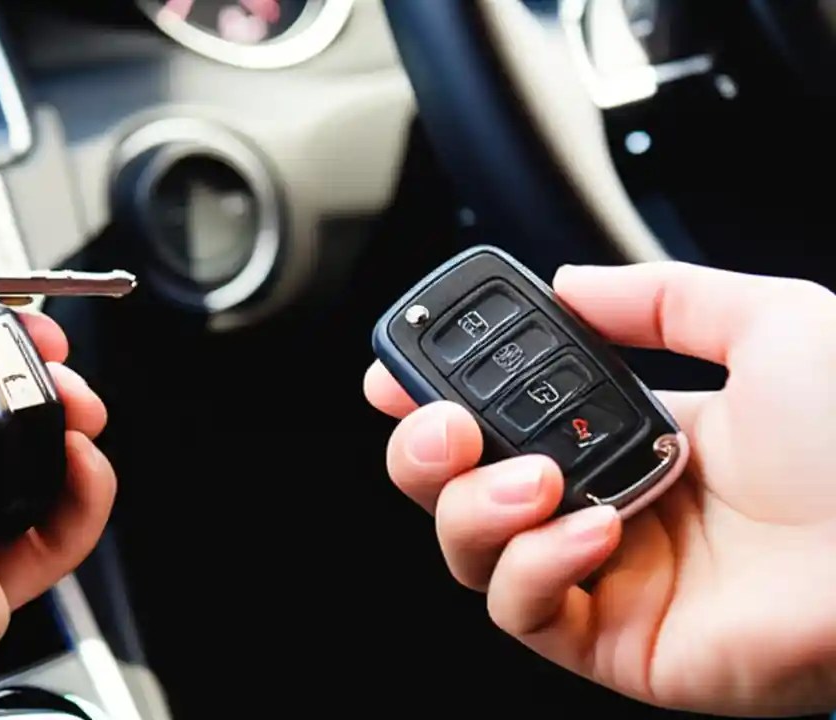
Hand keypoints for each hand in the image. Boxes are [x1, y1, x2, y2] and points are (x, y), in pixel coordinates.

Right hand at [365, 262, 835, 716]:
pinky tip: (591, 531)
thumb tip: (568, 284)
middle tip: (442, 423)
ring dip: (474, 505)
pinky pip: (523, 610)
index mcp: (634, 436)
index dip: (436, 395)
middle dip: (424, 451)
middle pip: (462, 488)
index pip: (504, 417)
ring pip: (473, 552)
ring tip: (538, 476)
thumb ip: (661, 298)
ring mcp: (609, 577)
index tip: (396, 371)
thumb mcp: (771, 324)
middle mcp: (607, 505)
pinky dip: (531, 566)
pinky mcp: (618, 643)